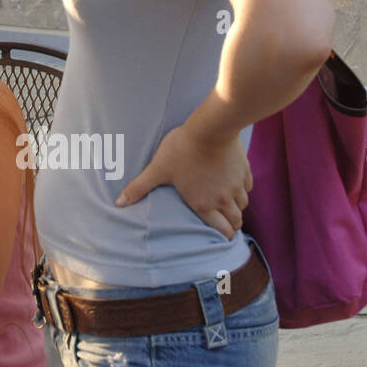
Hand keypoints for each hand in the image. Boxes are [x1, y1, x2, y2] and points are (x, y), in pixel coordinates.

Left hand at [116, 123, 251, 240]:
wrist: (210, 129)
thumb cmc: (181, 150)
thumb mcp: (158, 169)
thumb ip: (139, 188)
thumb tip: (119, 204)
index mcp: (204, 204)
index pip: (221, 230)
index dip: (223, 235)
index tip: (221, 236)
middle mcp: (224, 199)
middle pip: (236, 221)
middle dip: (232, 224)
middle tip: (226, 223)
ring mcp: (237, 186)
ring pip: (243, 204)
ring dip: (237, 207)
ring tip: (229, 205)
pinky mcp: (245, 171)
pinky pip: (247, 186)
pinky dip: (242, 188)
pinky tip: (235, 184)